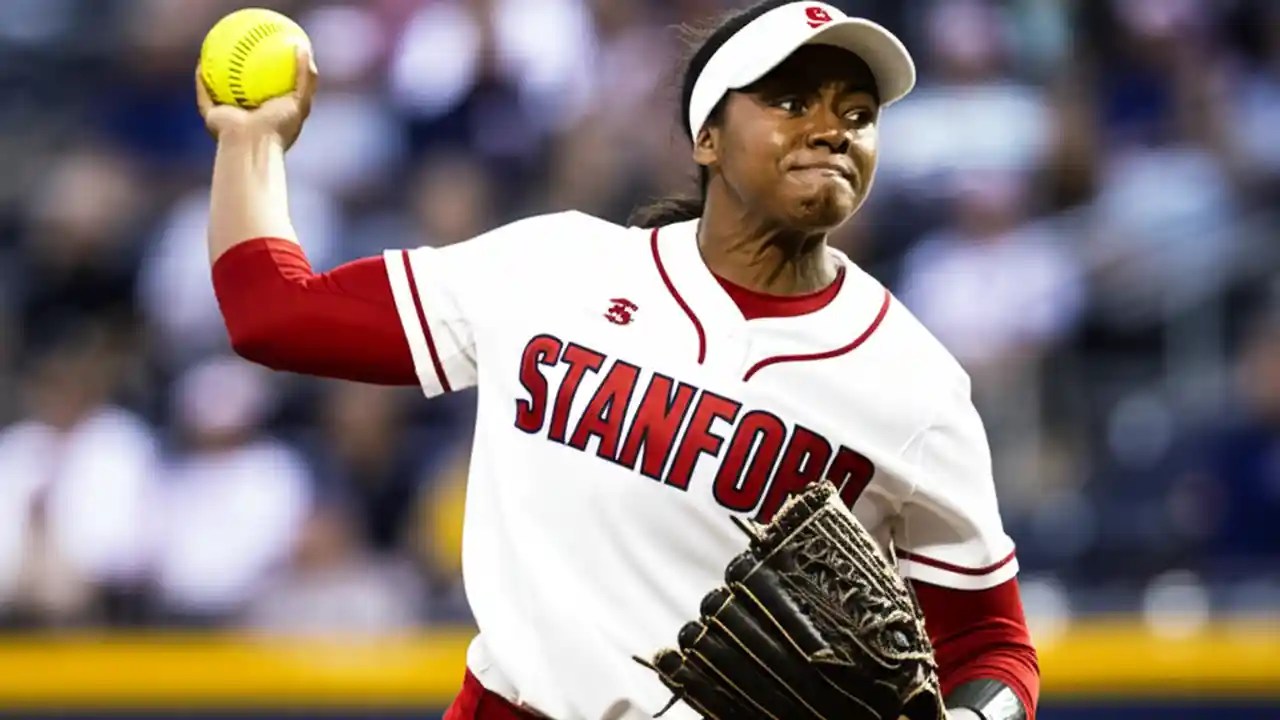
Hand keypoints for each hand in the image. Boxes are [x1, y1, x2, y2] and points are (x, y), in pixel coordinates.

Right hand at [195, 45, 317, 148]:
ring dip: (216, 73)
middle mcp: (248, 116)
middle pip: (243, 89)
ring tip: (215, 50)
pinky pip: (204, 94)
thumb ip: (306, 76)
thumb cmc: (279, 127)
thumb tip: (303, 47)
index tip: (271, 53)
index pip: (271, 90)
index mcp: (270, 115)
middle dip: (241, 71)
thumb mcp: (300, 100)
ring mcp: (229, 117)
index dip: (270, 72)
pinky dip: (201, 80)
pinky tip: (202, 61)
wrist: (253, 146)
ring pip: (219, 91)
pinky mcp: (213, 117)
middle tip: (242, 48)